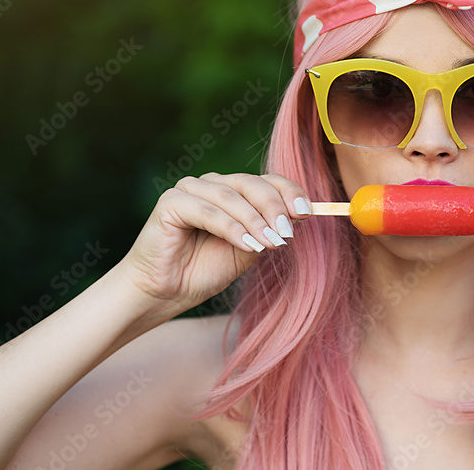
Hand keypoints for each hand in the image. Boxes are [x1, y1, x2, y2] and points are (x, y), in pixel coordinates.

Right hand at [120, 173, 310, 310]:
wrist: (165, 293)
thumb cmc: (203, 270)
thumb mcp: (248, 249)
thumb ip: (268, 230)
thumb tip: (299, 214)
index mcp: (231, 191)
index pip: (265, 180)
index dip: (288, 192)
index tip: (308, 212)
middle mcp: (210, 184)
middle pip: (250, 184)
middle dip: (274, 207)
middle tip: (288, 232)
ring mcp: (189, 190)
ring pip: (231, 197)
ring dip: (255, 221)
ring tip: (272, 244)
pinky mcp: (171, 202)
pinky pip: (207, 211)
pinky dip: (231, 228)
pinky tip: (248, 245)